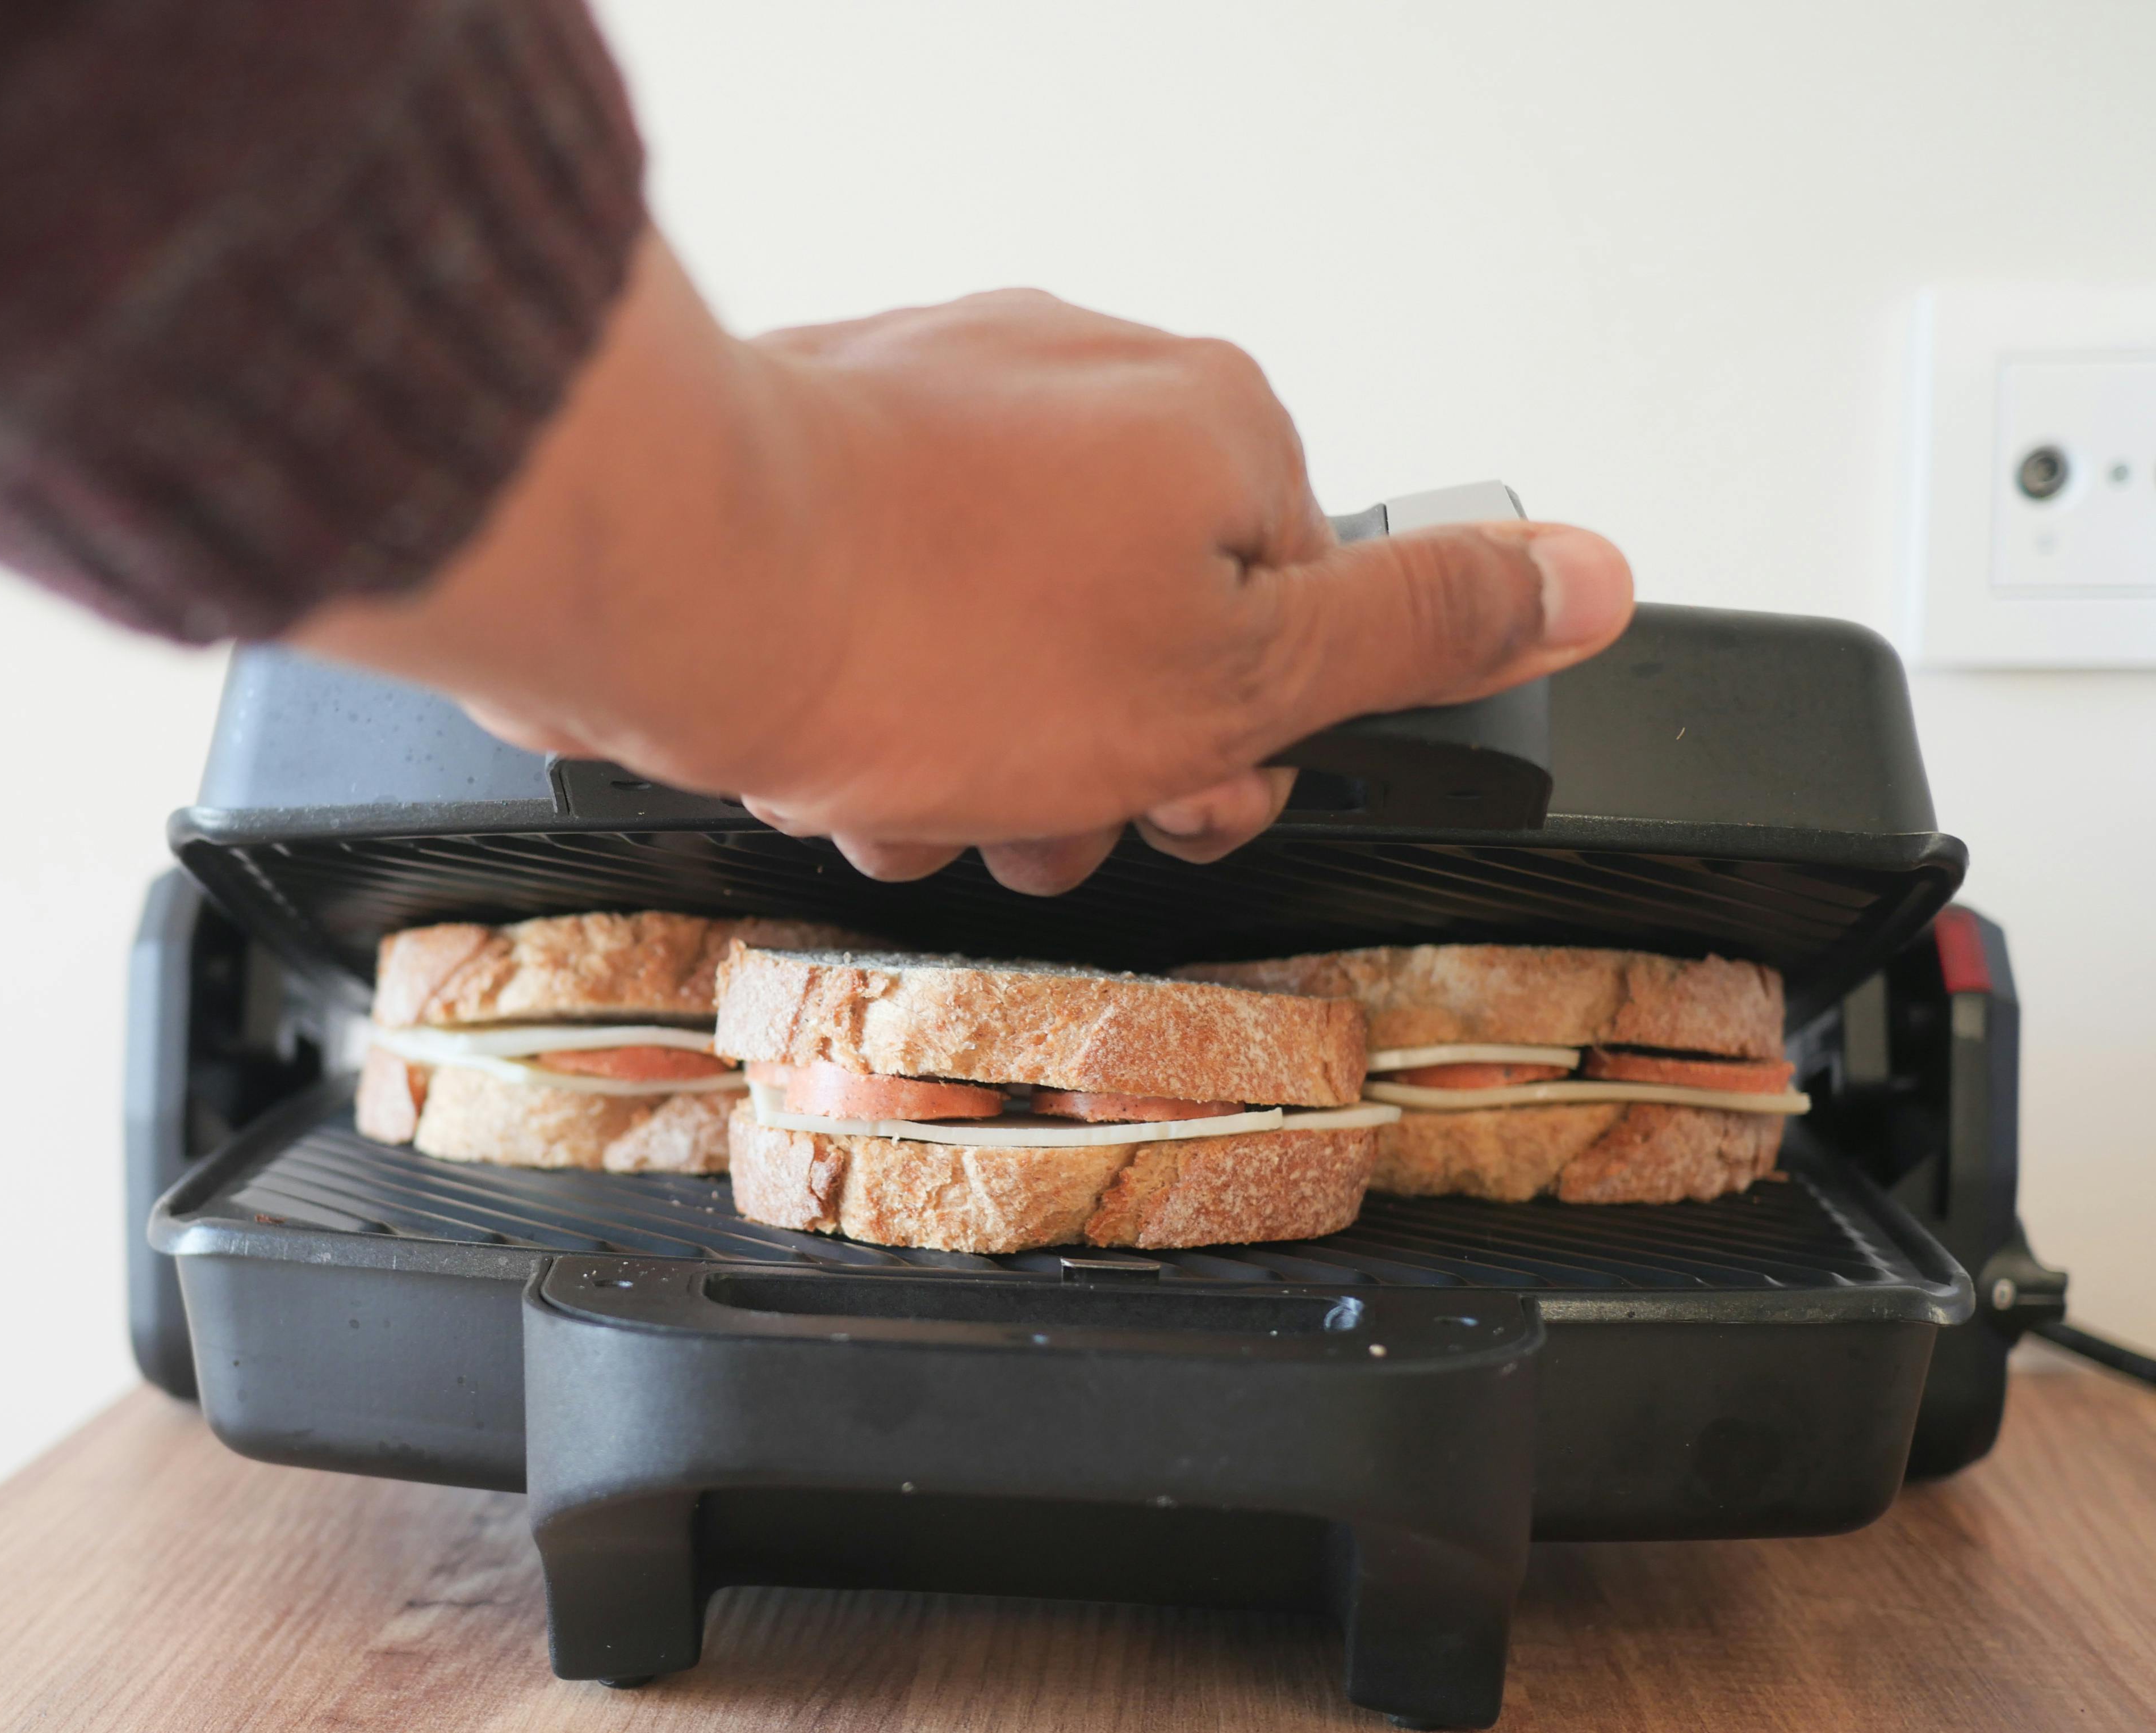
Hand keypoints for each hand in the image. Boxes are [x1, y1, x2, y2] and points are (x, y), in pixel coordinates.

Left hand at [297, 234, 1632, 893]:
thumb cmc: (930, 627)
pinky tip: (824, 748)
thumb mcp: (1235, 674)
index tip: (1162, 789)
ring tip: (898, 780)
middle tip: (1022, 804)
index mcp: (1219, 430)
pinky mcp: (830, 467)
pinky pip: (891, 625)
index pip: (1298, 627)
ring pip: (1003, 658)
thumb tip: (1593, 576)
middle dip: (1083, 772)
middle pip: (1143, 649)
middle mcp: (1090, 393)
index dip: (1228, 751)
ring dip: (961, 765)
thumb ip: (1420, 630)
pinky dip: (865, 707)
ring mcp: (947, 419)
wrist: (673, 581)